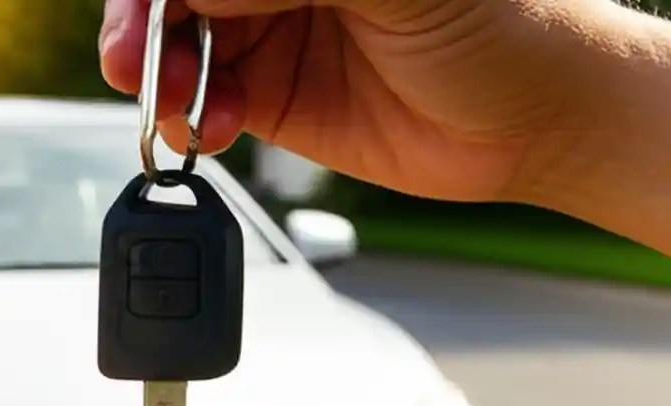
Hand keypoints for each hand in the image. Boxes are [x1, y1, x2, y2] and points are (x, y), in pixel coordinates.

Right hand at [99, 0, 646, 202]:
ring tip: (175, 104)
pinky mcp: (270, 100)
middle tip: (133, 60)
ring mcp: (270, 33)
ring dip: (159, 78)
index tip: (150, 9)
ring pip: (175, 48)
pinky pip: (200, 107)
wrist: (537, 121)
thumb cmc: (502, 23)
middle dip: (142, 26)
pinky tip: (210, 128)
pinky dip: (188, 121)